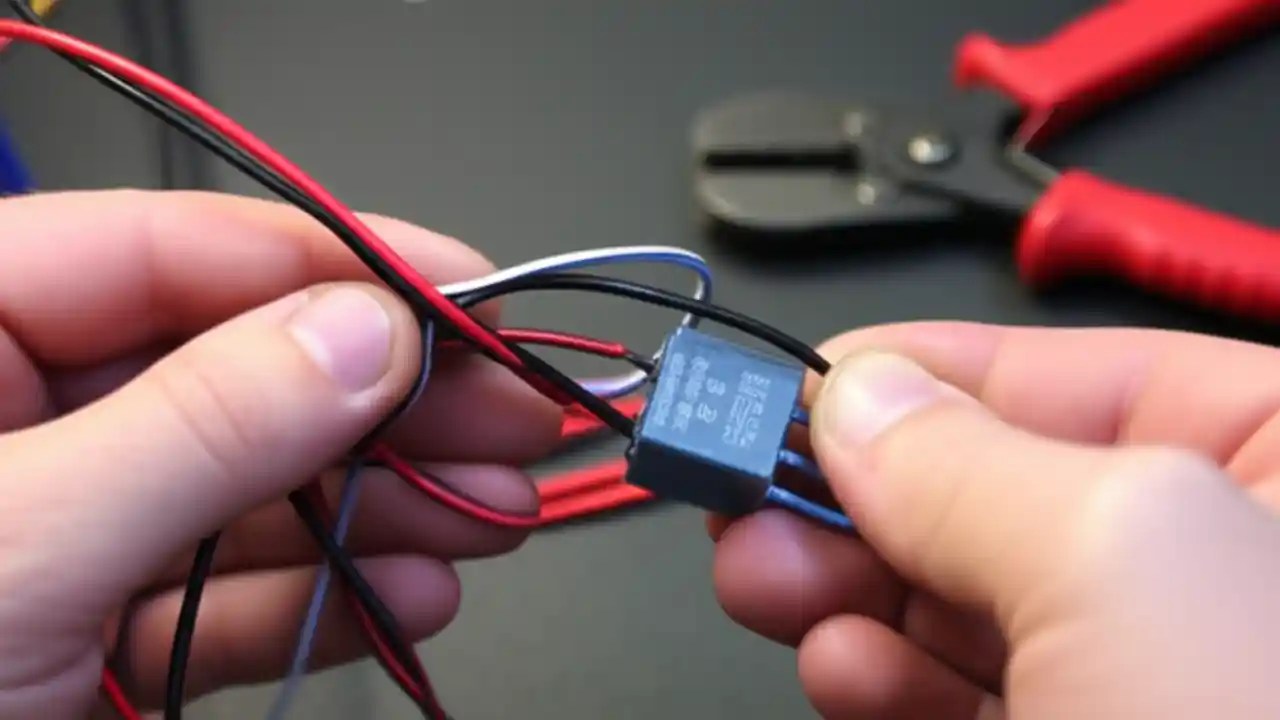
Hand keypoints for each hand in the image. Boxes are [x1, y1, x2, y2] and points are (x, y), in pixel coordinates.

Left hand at [0, 190, 559, 717]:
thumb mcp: (17, 548)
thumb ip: (198, 426)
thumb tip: (361, 333)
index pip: (165, 252)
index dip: (332, 263)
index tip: (461, 295)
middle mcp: (12, 429)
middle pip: (238, 371)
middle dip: (390, 400)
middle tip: (512, 413)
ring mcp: (66, 540)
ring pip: (257, 487)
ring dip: (390, 503)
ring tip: (495, 513)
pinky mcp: (101, 639)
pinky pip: (236, 594)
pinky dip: (335, 596)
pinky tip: (418, 593)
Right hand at [711, 322, 1279, 718]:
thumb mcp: (1118, 560)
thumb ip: (971, 461)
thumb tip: (860, 402)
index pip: (1082, 374)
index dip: (925, 373)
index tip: (800, 387)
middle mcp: (1219, 568)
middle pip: (994, 489)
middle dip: (856, 492)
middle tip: (749, 486)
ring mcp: (1149, 672)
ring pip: (959, 596)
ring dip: (841, 584)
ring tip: (762, 574)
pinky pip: (960, 691)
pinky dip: (880, 675)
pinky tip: (838, 665)